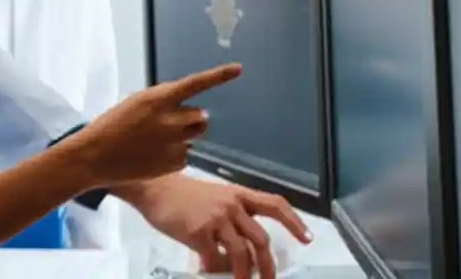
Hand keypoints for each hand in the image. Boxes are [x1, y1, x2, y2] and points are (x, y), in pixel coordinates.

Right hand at [63, 64, 241, 187]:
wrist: (95, 156)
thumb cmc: (113, 126)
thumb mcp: (137, 103)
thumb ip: (164, 103)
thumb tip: (192, 112)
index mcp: (158, 98)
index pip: (195, 84)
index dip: (219, 76)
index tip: (238, 69)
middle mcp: (171, 119)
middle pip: (200, 116)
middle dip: (190, 119)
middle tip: (169, 125)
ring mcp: (174, 143)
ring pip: (194, 136)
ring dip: (184, 136)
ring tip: (157, 141)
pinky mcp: (175, 162)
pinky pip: (185, 155)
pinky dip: (174, 155)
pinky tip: (153, 156)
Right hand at [119, 174, 311, 278]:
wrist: (154, 189)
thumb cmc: (181, 195)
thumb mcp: (212, 199)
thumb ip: (230, 220)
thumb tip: (238, 254)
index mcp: (238, 194)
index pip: (275, 204)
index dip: (294, 222)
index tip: (306, 239)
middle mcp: (232, 205)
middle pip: (261, 240)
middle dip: (268, 266)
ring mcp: (216, 219)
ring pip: (242, 254)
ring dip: (244, 275)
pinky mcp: (199, 233)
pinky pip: (214, 260)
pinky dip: (214, 270)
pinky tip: (206, 270)